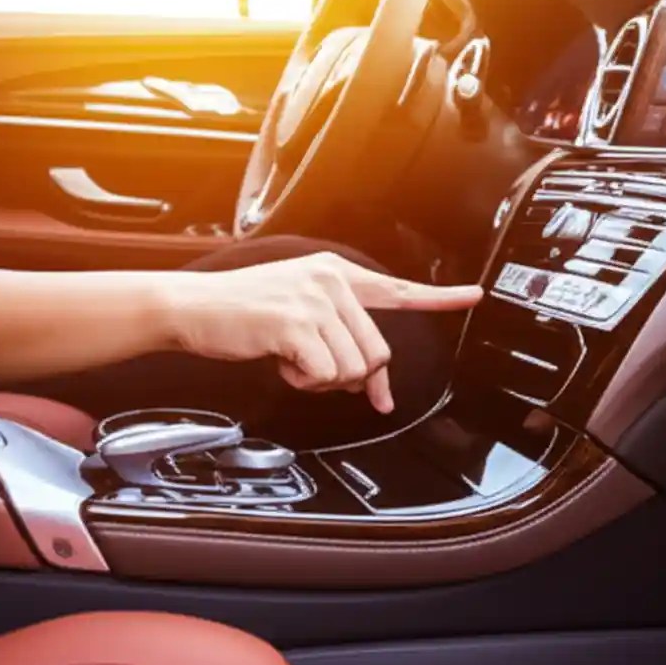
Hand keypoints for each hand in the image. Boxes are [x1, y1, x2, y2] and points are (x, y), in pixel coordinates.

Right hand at [162, 252, 481, 412]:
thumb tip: (376, 391)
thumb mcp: (301, 317)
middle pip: (377, 352)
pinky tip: (280, 361)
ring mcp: (315, 300)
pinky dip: (303, 381)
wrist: (192, 308)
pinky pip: (325, 375)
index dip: (440, 298)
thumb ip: (342, 343)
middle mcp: (331, 281)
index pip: (398, 290)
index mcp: (336, 274)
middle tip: (312, 368)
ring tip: (292, 359)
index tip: (473, 295)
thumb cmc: (244, 315)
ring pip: (354, 368)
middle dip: (350, 375)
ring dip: (323, 380)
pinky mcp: (296, 323)